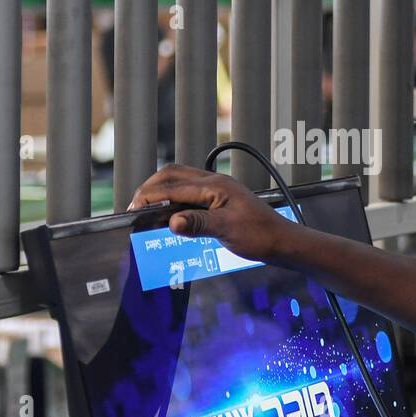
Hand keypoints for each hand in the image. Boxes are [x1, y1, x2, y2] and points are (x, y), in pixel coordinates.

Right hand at [127, 163, 296, 263]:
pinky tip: (170, 216)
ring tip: (146, 210)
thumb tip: (171, 221)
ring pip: (180, 183)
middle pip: (173, 175)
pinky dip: (174, 201)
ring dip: (162, 192)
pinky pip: (189, 194)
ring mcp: (217, 190)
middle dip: (151, 188)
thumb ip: (198, 224)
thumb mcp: (227, 231)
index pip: (173, 186)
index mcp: (215, 186)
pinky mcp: (219, 200)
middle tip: (135, 207)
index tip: (132, 209)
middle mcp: (214, 183)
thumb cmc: (261, 235)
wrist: (283, 241)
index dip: (149, 196)